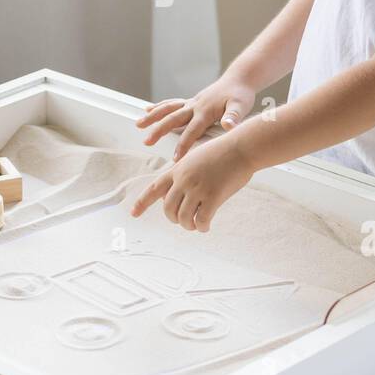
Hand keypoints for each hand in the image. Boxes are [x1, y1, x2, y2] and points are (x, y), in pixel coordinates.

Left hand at [130, 133, 254, 231]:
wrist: (241, 147)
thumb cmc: (222, 152)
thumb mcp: (195, 158)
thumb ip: (184, 174)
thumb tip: (178, 195)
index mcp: (177, 169)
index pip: (154, 189)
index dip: (142, 203)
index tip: (133, 214)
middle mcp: (183, 179)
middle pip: (168, 209)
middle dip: (174, 219)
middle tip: (185, 221)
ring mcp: (197, 188)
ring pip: (183, 217)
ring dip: (188, 225)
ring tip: (196, 225)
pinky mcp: (213, 196)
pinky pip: (201, 220)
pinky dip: (202, 227)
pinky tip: (206, 227)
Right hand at [135, 74, 255, 161]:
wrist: (240, 79)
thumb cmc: (241, 95)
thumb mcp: (241, 105)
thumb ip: (233, 117)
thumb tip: (227, 126)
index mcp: (205, 111)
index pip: (192, 131)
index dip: (183, 145)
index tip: (175, 159)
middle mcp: (195, 106)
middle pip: (173, 119)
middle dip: (159, 131)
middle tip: (147, 141)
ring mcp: (192, 103)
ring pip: (168, 109)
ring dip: (153, 116)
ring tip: (138, 124)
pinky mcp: (192, 101)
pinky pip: (172, 104)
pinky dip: (159, 107)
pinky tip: (148, 110)